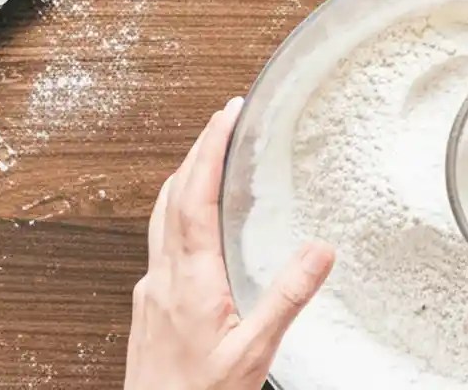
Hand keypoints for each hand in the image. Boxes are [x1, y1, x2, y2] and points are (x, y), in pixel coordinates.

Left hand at [125, 97, 335, 389]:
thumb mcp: (254, 352)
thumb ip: (287, 299)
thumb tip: (319, 251)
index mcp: (189, 280)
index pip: (195, 195)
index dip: (210, 149)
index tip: (226, 115)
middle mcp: (162, 278)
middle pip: (173, 195)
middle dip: (198, 150)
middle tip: (222, 120)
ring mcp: (150, 291)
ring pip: (161, 216)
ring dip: (184, 178)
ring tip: (207, 156)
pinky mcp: (148, 305)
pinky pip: (159, 240)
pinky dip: (177, 210)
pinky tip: (191, 221)